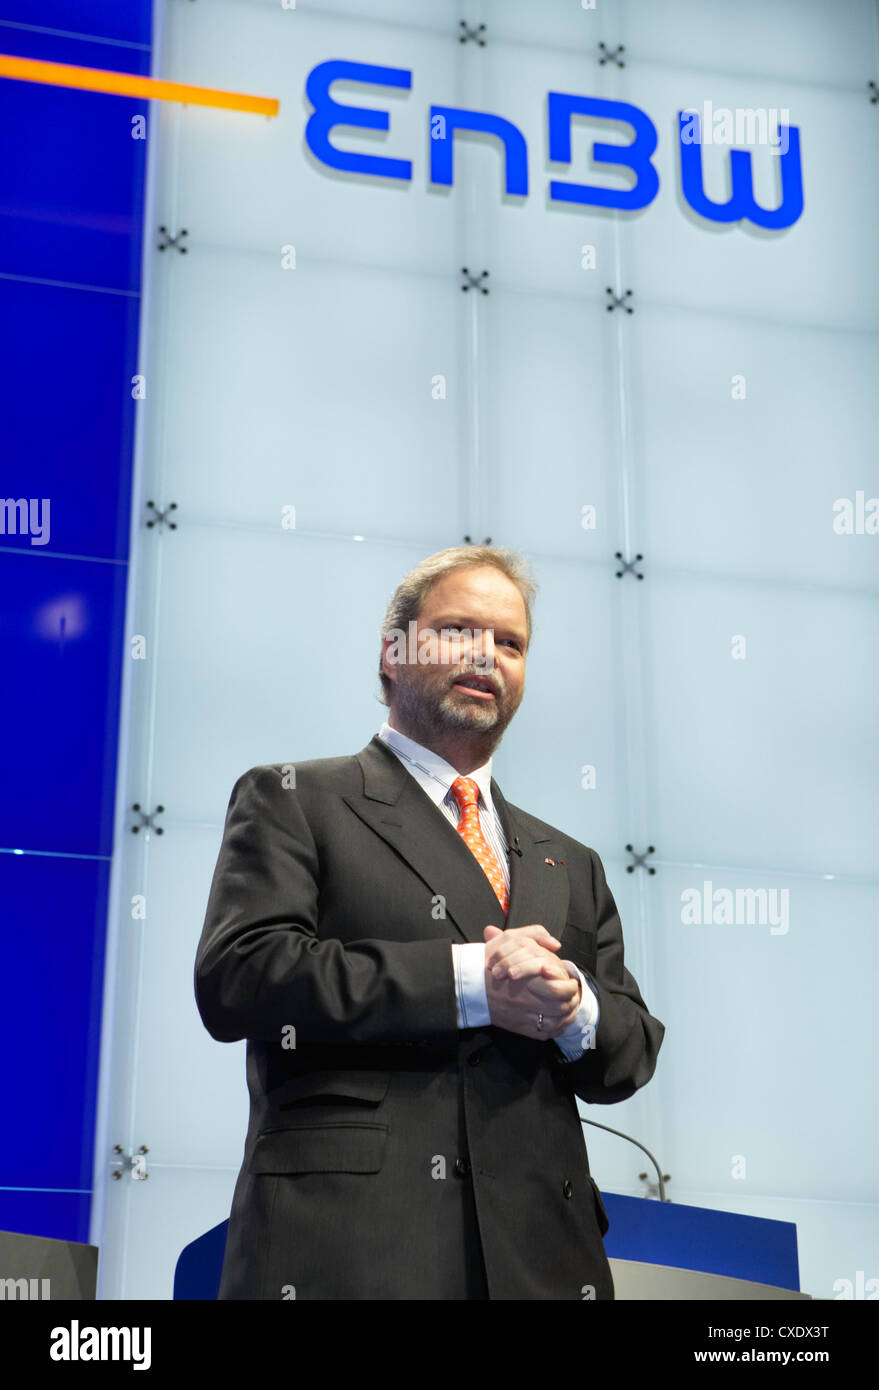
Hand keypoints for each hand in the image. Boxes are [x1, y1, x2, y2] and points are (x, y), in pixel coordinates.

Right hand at [483, 925, 580, 1039]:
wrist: (467, 984)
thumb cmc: (489, 961)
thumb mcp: (511, 939)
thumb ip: (536, 935)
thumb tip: (555, 944)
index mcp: (528, 980)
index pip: (560, 990)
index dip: (570, 987)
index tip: (571, 982)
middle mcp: (527, 1000)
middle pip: (561, 1008)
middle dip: (572, 1003)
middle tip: (574, 996)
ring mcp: (522, 1016)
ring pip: (554, 1023)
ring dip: (566, 1017)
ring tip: (570, 1010)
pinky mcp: (518, 1027)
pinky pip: (543, 1034)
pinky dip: (555, 1029)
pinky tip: (558, 1023)